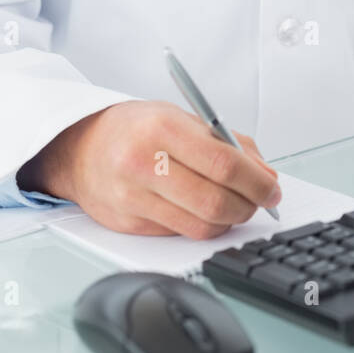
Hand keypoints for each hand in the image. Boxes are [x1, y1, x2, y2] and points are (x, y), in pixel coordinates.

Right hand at [17, 100, 280, 238]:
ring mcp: (133, 198)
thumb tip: (266, 175)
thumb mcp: (181, 118)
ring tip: (235, 206)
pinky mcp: (128, 225)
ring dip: (229, 221)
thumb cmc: (136, 129)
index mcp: (162, 129)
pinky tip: (202, 210)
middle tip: (260, 201)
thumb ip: (227, 143)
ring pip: (200, 226)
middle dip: (249, 206)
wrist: (81, 148)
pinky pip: (179, 234)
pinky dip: (201, 225)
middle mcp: (143, 164)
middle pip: (215, 201)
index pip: (224, 164)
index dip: (257, 182)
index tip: (273, 188)